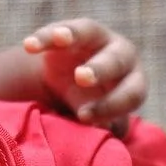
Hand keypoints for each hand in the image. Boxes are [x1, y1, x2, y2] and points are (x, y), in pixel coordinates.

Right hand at [23, 18, 146, 135]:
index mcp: (135, 82)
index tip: (84, 117)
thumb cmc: (94, 105)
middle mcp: (124, 55)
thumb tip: (103, 137)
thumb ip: (103, 126)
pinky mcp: (73, 28)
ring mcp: (99, 37)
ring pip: (89, 32)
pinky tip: (29, 46)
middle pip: (116, 61)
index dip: (111, 106)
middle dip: (99, 69)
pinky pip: (59, 29)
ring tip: (60, 38)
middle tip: (82, 78)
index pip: (132, 95)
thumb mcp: (100, 117)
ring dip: (74, 36)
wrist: (73, 80)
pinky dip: (45, 37)